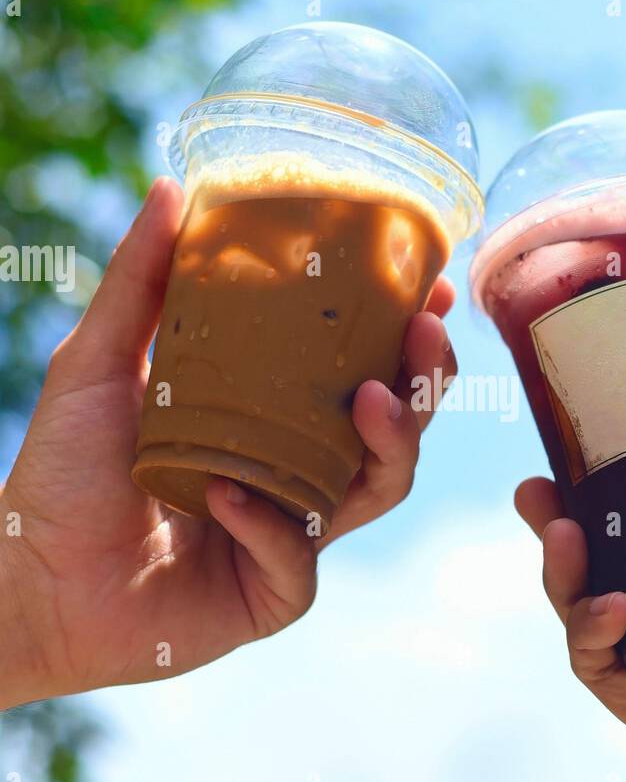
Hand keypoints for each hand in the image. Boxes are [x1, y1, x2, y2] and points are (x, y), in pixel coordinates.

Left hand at [0, 178, 456, 709]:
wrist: (27, 579)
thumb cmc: (63, 472)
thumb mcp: (99, 362)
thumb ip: (139, 281)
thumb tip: (171, 187)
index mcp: (274, 419)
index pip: (361, 371)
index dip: (404, 335)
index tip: (428, 288)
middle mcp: (296, 474)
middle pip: (393, 428)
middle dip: (424, 383)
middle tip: (422, 336)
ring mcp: (291, 536)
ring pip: (377, 491)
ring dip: (389, 443)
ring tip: (372, 397)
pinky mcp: (270, 594)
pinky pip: (297, 559)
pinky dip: (268, 524)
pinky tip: (227, 494)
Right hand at [517, 293, 625, 781]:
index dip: (603, 476)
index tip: (569, 436)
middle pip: (605, 559)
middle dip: (560, 526)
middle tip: (535, 490)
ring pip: (587, 608)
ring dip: (564, 571)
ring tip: (563, 532)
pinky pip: (600, 665)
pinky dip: (593, 632)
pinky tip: (609, 605)